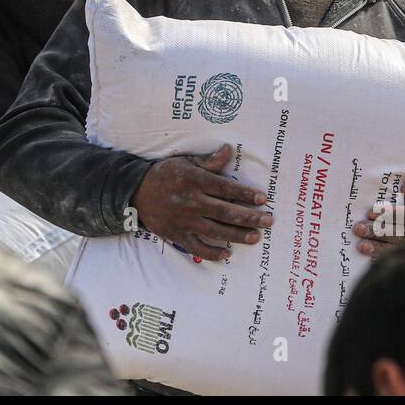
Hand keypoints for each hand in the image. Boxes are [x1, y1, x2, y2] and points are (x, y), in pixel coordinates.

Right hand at [130, 144, 271, 261]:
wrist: (136, 192)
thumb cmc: (165, 174)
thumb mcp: (185, 162)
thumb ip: (208, 161)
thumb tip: (229, 150)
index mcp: (194, 180)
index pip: (225, 188)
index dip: (245, 194)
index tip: (262, 199)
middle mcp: (190, 201)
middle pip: (225, 211)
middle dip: (249, 217)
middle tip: (268, 221)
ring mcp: (184, 221)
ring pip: (216, 230)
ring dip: (238, 235)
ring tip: (256, 237)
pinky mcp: (176, 235)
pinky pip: (196, 248)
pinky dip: (212, 253)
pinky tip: (227, 254)